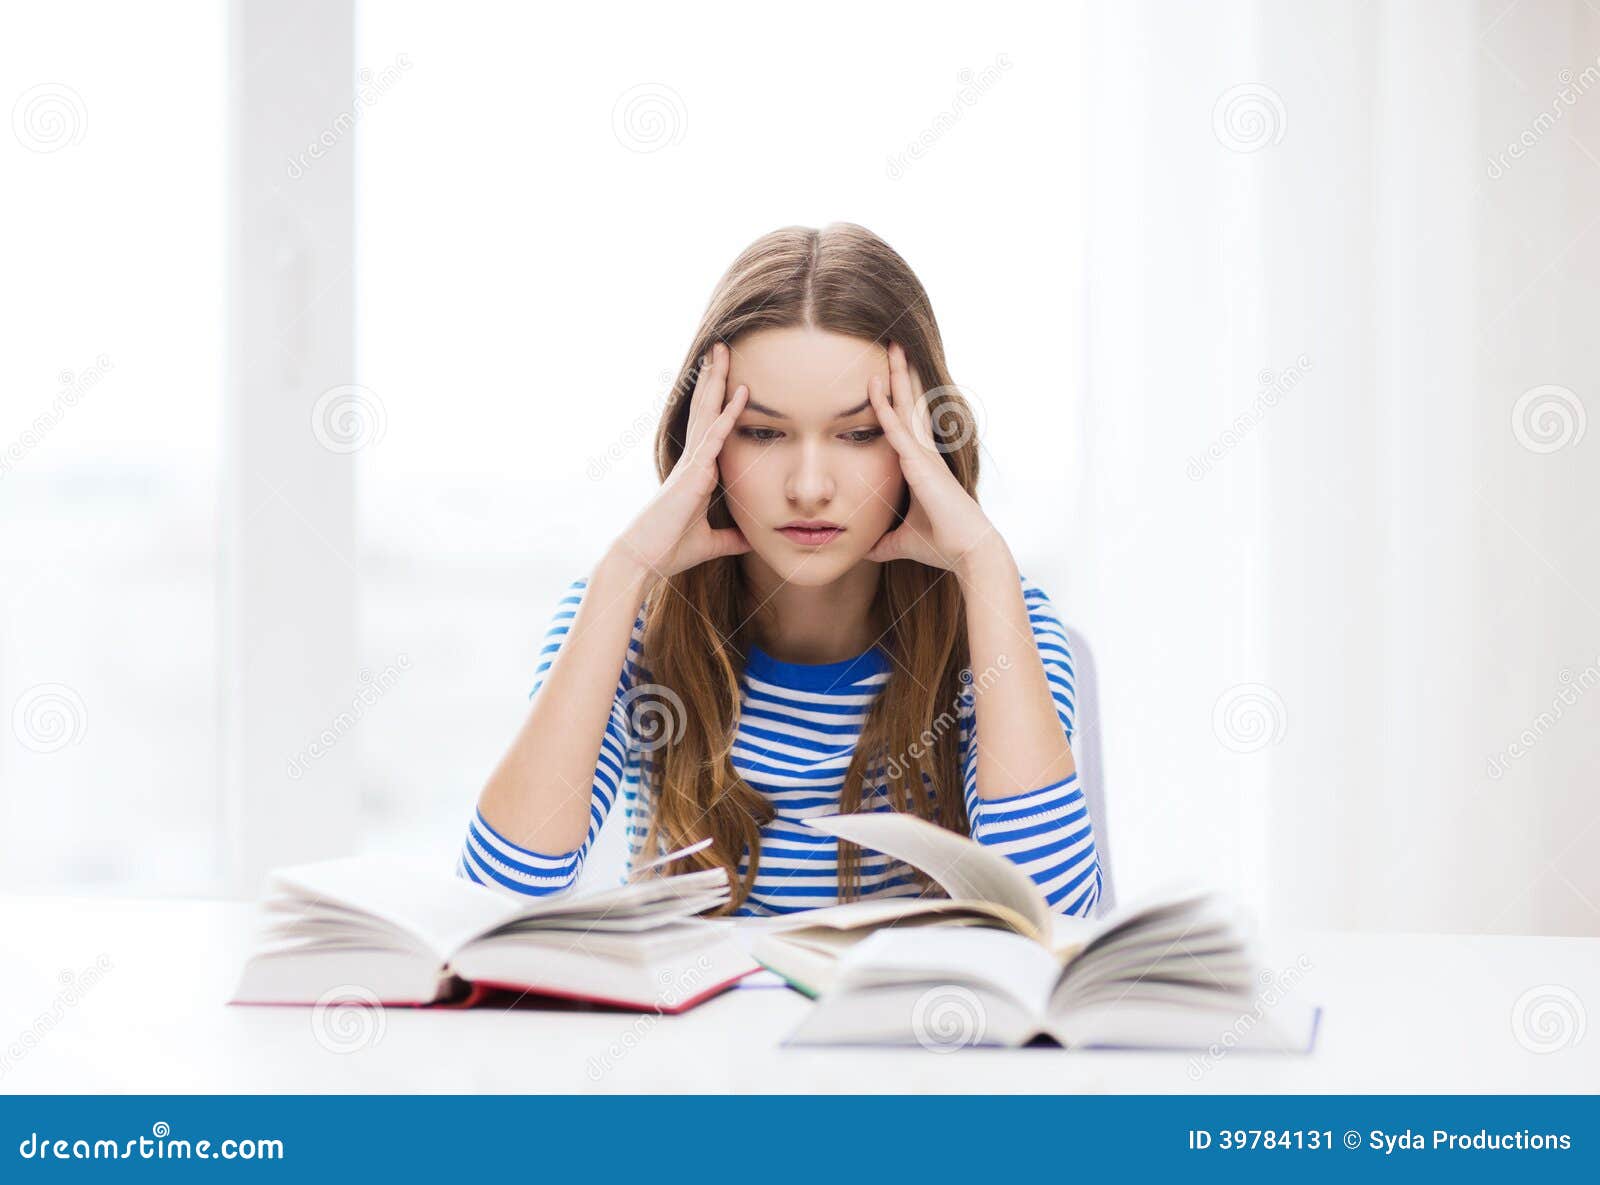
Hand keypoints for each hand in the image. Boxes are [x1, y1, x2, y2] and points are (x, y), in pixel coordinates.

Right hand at [611, 341, 751, 579]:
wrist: (644, 560)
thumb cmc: (670, 549)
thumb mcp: (710, 542)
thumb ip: (731, 538)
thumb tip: (751, 539)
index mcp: (696, 472)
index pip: (710, 427)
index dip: (718, 401)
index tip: (727, 376)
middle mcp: (693, 461)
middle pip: (705, 410)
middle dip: (714, 379)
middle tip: (721, 348)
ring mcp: (691, 464)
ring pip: (707, 414)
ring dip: (717, 382)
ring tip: (722, 352)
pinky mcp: (693, 474)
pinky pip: (714, 439)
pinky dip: (728, 416)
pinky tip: (741, 394)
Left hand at [864, 341, 1000, 571]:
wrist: (969, 553)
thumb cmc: (943, 545)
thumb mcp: (903, 541)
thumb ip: (884, 541)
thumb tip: (867, 550)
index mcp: (923, 465)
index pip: (906, 425)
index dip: (897, 399)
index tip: (886, 375)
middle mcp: (925, 454)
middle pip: (910, 405)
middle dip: (901, 375)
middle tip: (894, 345)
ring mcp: (925, 456)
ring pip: (907, 408)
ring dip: (897, 377)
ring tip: (892, 346)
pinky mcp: (922, 466)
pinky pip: (898, 431)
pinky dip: (884, 408)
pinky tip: (874, 387)